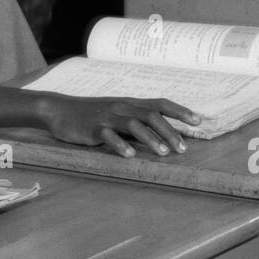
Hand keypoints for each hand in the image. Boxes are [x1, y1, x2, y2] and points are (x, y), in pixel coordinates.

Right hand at [38, 94, 197, 157]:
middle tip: (184, 148)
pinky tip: (130, 155)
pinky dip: (120, 145)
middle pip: (151, 115)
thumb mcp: (116, 113)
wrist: (59, 110)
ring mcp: (107, 117)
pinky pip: (108, 136)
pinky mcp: (92, 128)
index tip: (199, 121)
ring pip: (133, 124)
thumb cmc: (92, 114)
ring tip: (164, 153)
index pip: (160, 103)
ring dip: (151, 138)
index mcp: (130, 103)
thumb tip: (163, 136)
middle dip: (170, 131)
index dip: (180, 111)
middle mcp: (122, 107)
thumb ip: (137, 122)